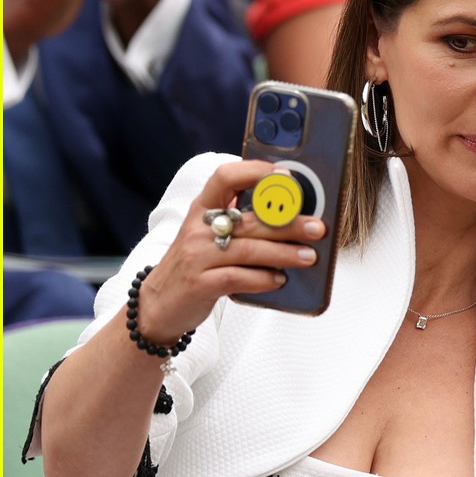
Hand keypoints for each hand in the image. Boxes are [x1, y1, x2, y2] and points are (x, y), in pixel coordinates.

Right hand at [134, 161, 324, 345]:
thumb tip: (290, 213)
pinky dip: (263, 279)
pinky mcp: (199, 284)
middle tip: (316, 228)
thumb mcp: (209, 235)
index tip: (285, 176)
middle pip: (248, 220)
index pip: (225, 177)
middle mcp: (197, 229)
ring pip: (247, 250)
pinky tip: (280, 280)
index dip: (256, 172)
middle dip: (288, 223)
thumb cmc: (195, 265)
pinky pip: (237, 278)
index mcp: (202, 209)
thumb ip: (240, 221)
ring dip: (283, 253)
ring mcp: (196, 257)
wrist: (158, 304)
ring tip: (308, 257)